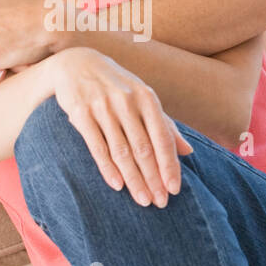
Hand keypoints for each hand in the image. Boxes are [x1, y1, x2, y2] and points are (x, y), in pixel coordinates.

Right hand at [50, 49, 192, 205]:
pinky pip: (97, 146)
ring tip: (142, 200)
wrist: (77, 62)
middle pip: (144, 148)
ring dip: (133, 179)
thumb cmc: (117, 86)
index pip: (162, 137)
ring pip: (122, 150)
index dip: (169, 165)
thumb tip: (188, 151)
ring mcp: (103, 106)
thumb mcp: (143, 98)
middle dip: (153, 178)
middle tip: (160, 203)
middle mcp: (127, 101)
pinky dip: (107, 168)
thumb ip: (165, 124)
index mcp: (147, 97)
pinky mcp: (81, 113)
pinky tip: (116, 185)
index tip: (174, 189)